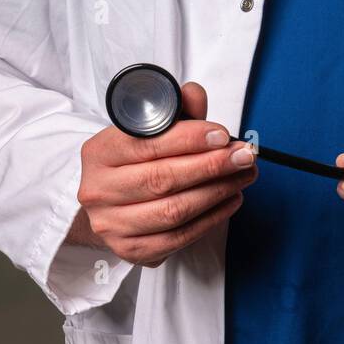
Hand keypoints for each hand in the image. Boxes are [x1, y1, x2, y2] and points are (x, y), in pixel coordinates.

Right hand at [70, 82, 256, 266]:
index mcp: (99, 153)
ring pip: (173, 211)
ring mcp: (112, 225)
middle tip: (244, 156)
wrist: (108, 205)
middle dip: (212, 166)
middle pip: (162, 180)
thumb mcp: (146, 130)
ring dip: (218, 192)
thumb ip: (173, 112)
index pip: (146, 144)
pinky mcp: (132, 249)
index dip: (189, 139)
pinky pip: (179, 237)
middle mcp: (98, 190)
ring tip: (244, 176)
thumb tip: (194, 93)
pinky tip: (231, 199)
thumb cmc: (133, 162)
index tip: (222, 135)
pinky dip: (212, 218)